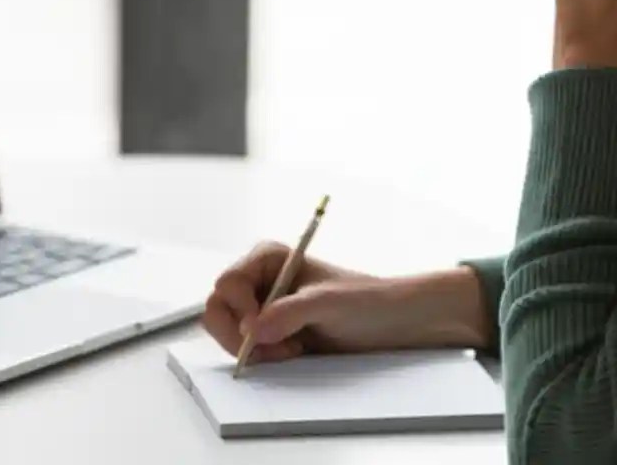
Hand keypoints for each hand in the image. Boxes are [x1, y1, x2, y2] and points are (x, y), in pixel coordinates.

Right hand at [201, 242, 492, 363]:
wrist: (398, 324)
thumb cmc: (370, 301)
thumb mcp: (329, 303)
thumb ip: (289, 312)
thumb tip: (254, 330)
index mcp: (268, 258)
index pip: (227, 283)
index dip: (239, 309)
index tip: (259, 329)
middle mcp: (260, 280)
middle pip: (218, 309)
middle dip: (238, 334)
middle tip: (270, 349)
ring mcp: (264, 308)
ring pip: (228, 332)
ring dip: (251, 349)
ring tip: (289, 351)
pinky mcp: (273, 334)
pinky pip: (246, 349)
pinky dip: (261, 358)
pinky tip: (292, 355)